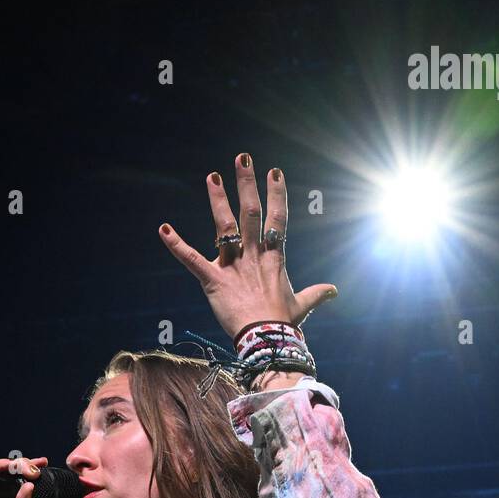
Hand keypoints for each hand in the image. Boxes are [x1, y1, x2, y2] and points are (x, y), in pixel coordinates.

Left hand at [158, 153, 337, 340]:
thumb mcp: (302, 306)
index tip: (275, 172)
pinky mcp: (213, 280)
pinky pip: (191, 260)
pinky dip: (176, 245)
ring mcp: (232, 266)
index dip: (277, 195)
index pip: (277, 219)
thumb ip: (317, 294)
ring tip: (212, 176)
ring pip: (224, 226)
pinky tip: (163, 229)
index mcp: (274, 258)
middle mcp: (253, 255)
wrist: (266, 340)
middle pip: (251, 213)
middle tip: (242, 157)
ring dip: (218, 200)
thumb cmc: (283, 324)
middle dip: (247, 184)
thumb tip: (334, 290)